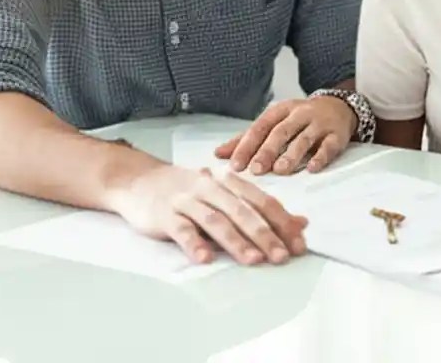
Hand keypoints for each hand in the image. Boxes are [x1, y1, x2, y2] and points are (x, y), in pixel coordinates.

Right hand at [108, 164, 308, 264]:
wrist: (138, 180)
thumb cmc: (188, 191)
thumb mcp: (225, 195)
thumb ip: (261, 210)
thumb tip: (301, 224)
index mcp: (230, 184)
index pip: (263, 201)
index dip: (283, 222)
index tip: (299, 244)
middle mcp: (212, 188)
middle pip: (243, 211)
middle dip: (265, 234)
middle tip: (282, 256)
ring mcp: (187, 200)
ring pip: (215, 220)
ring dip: (236, 241)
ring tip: (253, 260)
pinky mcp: (165, 214)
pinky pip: (181, 229)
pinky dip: (194, 243)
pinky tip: (204, 259)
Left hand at [215, 96, 356, 174]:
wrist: (339, 106)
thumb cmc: (300, 119)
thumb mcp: (274, 122)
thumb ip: (247, 139)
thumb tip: (218, 154)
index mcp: (280, 111)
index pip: (260, 127)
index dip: (247, 145)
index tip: (235, 165)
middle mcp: (299, 115)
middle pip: (281, 132)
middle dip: (268, 151)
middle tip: (256, 170)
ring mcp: (320, 124)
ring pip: (304, 138)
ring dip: (292, 154)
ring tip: (281, 170)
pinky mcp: (337, 135)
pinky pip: (329, 146)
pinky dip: (321, 157)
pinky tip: (312, 168)